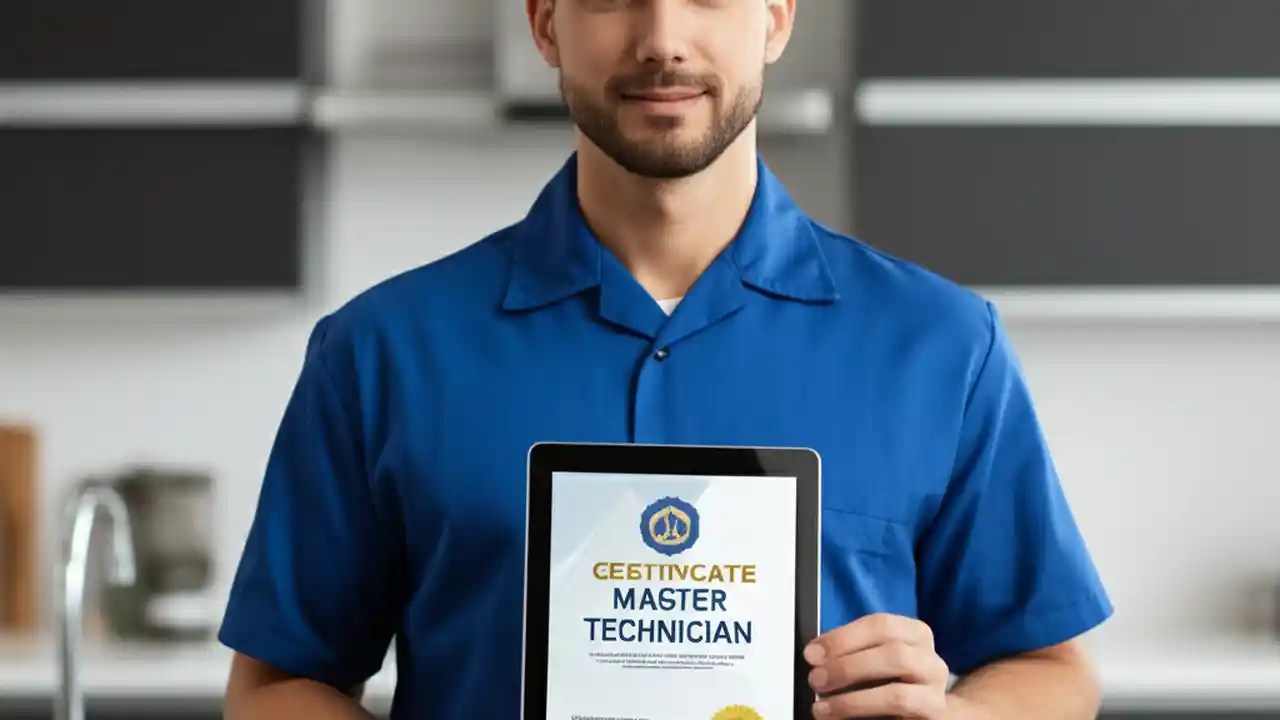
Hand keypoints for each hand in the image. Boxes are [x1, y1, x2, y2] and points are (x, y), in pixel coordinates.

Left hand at [804, 613, 949, 718]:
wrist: (920, 710)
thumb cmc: (891, 679)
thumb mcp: (873, 657)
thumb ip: (850, 652)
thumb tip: (816, 655)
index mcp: (915, 634)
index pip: (881, 625)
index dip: (843, 638)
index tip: (813, 653)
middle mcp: (931, 661)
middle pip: (893, 655)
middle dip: (847, 667)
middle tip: (816, 679)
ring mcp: (934, 693)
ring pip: (897, 695)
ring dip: (853, 701)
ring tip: (823, 707)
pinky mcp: (933, 718)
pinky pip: (898, 718)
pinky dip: (864, 715)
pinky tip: (840, 718)